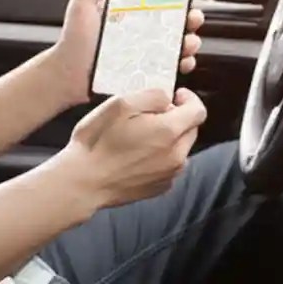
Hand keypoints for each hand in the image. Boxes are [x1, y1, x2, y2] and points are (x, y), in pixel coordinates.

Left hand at [49, 0, 210, 106]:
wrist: (68, 76)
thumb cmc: (73, 41)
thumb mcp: (81, 5)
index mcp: (132, 8)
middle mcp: (144, 27)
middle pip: (179, 16)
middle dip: (194, 13)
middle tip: (192, 14)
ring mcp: (148, 49)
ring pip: (181, 40)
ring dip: (192, 39)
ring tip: (187, 40)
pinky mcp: (148, 70)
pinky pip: (172, 65)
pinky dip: (183, 63)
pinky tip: (181, 61)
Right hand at [56, 87, 206, 208]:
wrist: (83, 182)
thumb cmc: (97, 140)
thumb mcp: (119, 104)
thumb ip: (152, 95)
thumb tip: (168, 98)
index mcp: (168, 132)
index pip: (198, 111)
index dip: (189, 99)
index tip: (174, 96)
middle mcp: (176, 156)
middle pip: (191, 129)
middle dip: (178, 118)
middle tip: (151, 114)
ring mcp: (170, 175)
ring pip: (181, 148)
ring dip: (169, 138)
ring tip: (141, 136)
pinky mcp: (160, 187)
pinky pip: (170, 165)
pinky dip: (162, 156)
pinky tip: (138, 155)